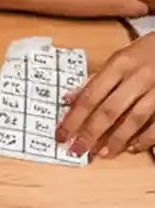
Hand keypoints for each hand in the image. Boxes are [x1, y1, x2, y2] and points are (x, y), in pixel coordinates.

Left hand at [58, 35, 154, 157]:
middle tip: (77, 150)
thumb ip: (95, 80)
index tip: (61, 136)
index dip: (73, 118)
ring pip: (135, 119)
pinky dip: (146, 138)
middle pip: (110, 110)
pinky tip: (133, 148)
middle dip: (91, 133)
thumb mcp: (119, 59)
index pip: (90, 96)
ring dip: (117, 139)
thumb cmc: (144, 53)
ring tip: (103, 154)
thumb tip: (67, 99)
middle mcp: (137, 77)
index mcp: (119, 65)